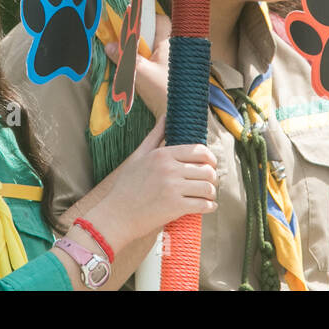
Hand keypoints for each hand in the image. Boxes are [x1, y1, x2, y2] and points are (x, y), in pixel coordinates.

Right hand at [91, 116, 216, 246]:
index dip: (210, 159)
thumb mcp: (138, 155)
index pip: (199, 151)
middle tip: (209, 182)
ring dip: (211, 192)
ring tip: (208, 195)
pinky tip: (208, 206)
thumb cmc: (126, 185)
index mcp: (162, 154)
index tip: (210, 165)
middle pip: (207, 170)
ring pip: (208, 188)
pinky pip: (203, 205)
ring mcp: (173, 188)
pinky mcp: (175, 207)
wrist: (116, 214)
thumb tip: (167, 114)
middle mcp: (169, 169)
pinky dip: (210, 206)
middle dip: (212, 177)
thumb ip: (155, 135)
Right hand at [106, 12, 170, 117]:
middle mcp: (174, 51)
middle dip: (138, 37)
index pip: (161, 21)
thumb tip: (108, 46)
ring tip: (123, 57)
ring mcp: (172, 66)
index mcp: (170, 44)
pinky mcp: (168, 78)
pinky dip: (142, 66)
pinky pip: (153, 65)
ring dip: (139, 54)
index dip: (147, 17)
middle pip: (154, 36)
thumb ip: (124, 58)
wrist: (178, 119)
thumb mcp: (140, 73)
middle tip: (122, 40)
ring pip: (153, 52)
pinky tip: (132, 73)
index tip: (132, 18)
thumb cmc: (164, 92)